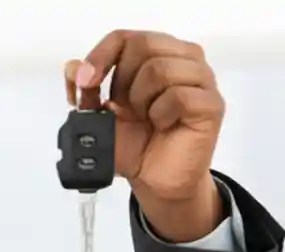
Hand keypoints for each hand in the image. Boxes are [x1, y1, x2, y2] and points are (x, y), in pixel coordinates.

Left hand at [65, 30, 226, 242]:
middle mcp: (182, 60)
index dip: (101, 56)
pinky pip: (180, 96)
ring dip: (141, 99)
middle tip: (122, 108)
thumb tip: (73, 68)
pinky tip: (162, 124)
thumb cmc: (136, 144)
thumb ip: (86, 92)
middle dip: (122, 82)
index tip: (85, 81)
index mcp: (157, 54)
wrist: (154, 180)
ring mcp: (201, 80)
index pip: (126, 37)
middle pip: (144, 45)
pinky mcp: (211, 104)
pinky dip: (161, 113)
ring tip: (145, 118)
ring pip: (161, 69)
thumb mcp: (101, 118)